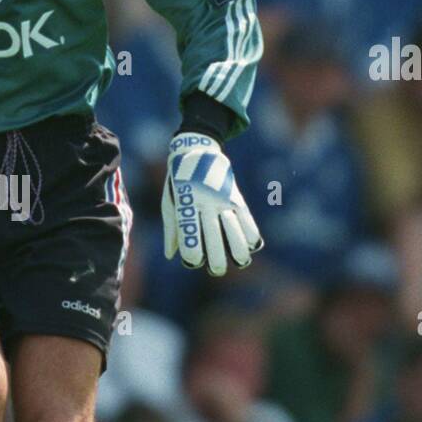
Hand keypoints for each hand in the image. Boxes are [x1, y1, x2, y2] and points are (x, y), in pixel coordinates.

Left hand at [162, 132, 262, 276]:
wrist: (196, 150)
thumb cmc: (178, 181)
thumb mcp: (169, 202)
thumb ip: (172, 229)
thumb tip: (171, 255)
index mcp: (185, 204)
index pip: (189, 232)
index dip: (192, 250)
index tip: (194, 262)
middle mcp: (205, 203)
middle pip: (213, 233)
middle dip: (216, 255)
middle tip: (217, 271)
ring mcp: (221, 199)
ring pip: (233, 226)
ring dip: (238, 246)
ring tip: (241, 263)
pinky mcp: (234, 196)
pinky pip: (245, 216)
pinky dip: (250, 231)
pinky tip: (253, 246)